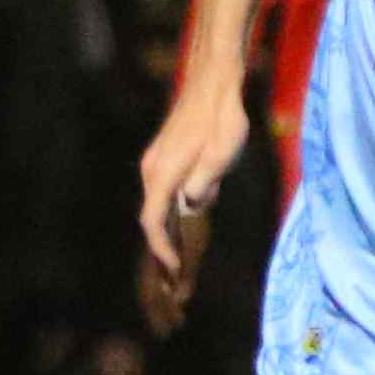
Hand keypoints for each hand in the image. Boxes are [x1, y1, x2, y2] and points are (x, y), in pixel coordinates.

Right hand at [136, 82, 251, 332]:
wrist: (214, 81)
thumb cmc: (223, 116)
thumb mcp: (223, 150)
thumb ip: (206, 179)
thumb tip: (192, 204)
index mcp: (163, 173)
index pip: (154, 221)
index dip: (163, 251)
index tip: (176, 274)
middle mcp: (153, 171)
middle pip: (151, 223)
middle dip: (161, 259)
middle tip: (174, 293)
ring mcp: (156, 165)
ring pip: (156, 212)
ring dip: (167, 243)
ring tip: (179, 277)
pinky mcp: (165, 161)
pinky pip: (163, 200)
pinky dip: (171, 223)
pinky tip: (185, 237)